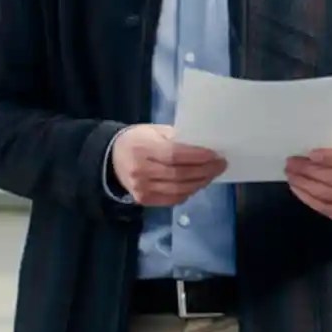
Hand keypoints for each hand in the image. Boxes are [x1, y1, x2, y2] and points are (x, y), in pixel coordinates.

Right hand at [110, 125, 226, 205]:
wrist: (111, 159)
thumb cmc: (137, 139)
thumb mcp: (155, 130)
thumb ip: (177, 138)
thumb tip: (204, 146)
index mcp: (143, 148)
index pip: (175, 155)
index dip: (198, 157)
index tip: (216, 155)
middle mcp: (141, 171)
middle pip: (179, 175)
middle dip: (205, 171)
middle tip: (221, 165)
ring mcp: (142, 189)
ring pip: (178, 190)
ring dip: (200, 183)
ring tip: (212, 174)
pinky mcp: (144, 200)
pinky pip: (172, 200)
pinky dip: (188, 192)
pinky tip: (197, 184)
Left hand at [285, 143, 331, 221]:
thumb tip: (305, 151)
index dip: (329, 157)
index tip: (310, 154)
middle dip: (310, 171)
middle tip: (292, 164)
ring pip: (330, 195)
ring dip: (306, 185)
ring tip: (292, 176)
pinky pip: (326, 208)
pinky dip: (309, 198)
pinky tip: (298, 188)